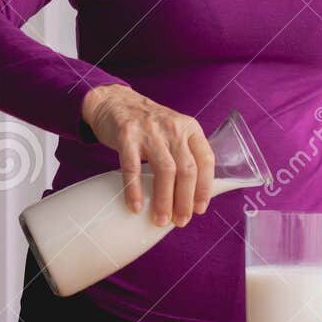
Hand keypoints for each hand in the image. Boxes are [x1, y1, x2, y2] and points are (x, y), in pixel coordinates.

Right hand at [81, 85, 214, 225]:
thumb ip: (185, 153)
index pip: (206, 160)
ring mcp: (149, 131)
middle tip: (180, 220)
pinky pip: (132, 167)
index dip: (205, 187)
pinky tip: (136, 206)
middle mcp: (173, 128)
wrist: (115, 101)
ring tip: (160, 219)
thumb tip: (191, 195)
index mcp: (190, 128)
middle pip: (186, 169)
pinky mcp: (126, 136)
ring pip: (165, 170)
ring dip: (164, 199)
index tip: (200, 208)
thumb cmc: (148, 123)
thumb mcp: (174, 130)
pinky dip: (134, 190)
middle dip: (185, 200)